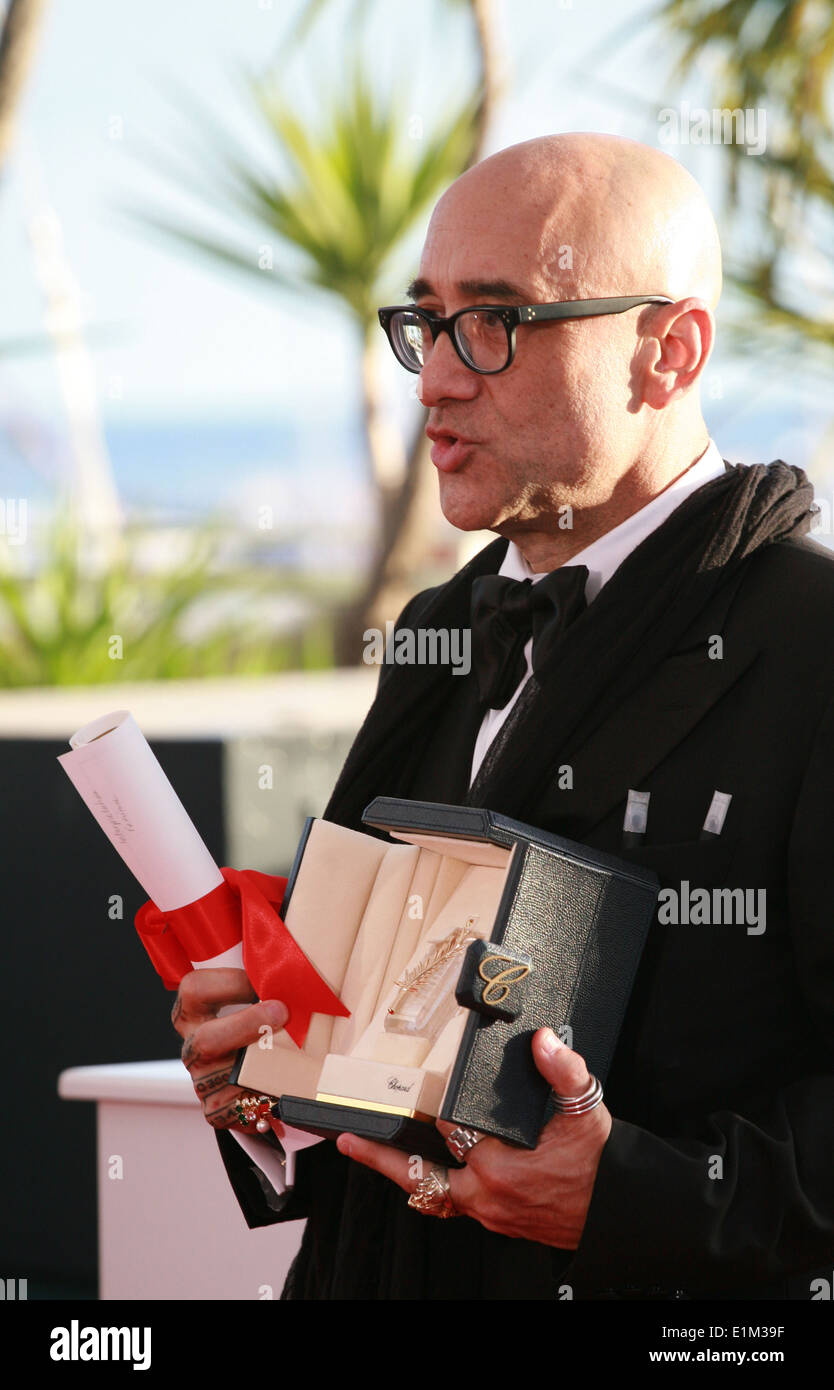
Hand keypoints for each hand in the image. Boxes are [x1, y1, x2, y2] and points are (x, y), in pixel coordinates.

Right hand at [171, 968, 286, 1136]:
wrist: (257, 1074)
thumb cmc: (259, 1024)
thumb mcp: (254, 995)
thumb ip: (264, 978)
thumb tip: (295, 964)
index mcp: (194, 1011)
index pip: (193, 989)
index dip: (228, 982)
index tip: (259, 980)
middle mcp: (193, 1046)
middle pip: (205, 1040)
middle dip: (247, 1026)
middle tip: (282, 1013)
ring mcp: (202, 1081)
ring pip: (226, 1078)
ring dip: (264, 1064)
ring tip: (293, 1053)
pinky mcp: (216, 1110)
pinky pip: (237, 1109)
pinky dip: (263, 1097)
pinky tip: (281, 1085)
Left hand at [335, 1027, 611, 1248]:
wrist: (619, 1212)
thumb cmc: (601, 1165)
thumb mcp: (586, 1111)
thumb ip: (563, 1072)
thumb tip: (542, 1041)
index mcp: (499, 1167)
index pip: (450, 1131)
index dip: (437, 1108)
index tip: (420, 1086)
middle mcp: (486, 1196)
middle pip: (420, 1173)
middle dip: (382, 1156)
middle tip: (346, 1138)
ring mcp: (490, 1213)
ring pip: (431, 1193)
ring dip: (402, 1174)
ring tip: (366, 1152)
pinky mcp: (497, 1221)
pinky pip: (452, 1205)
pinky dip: (432, 1188)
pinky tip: (420, 1173)